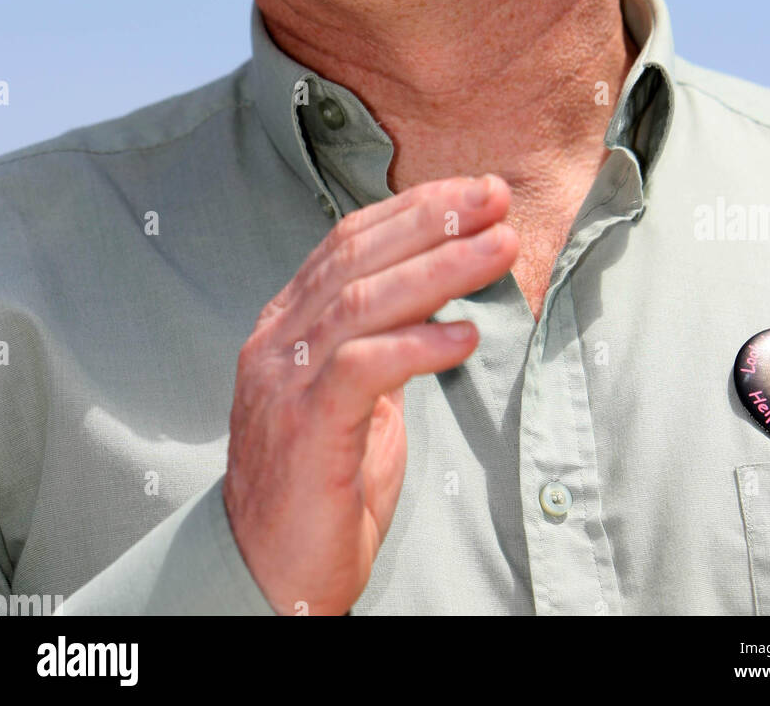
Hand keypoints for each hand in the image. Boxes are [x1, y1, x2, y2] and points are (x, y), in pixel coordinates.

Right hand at [222, 173, 517, 615]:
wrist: (269, 578)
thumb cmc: (321, 487)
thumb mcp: (354, 399)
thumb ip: (381, 342)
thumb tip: (440, 296)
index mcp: (288, 326)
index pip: (349, 241)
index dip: (413, 208)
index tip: (473, 190)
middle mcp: (277, 341)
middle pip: (359, 256)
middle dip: (434, 218)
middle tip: (495, 197)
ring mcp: (284, 383)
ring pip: (364, 300)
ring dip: (442, 268)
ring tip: (500, 249)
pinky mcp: (304, 429)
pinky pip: (364, 367)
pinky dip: (419, 344)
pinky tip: (466, 335)